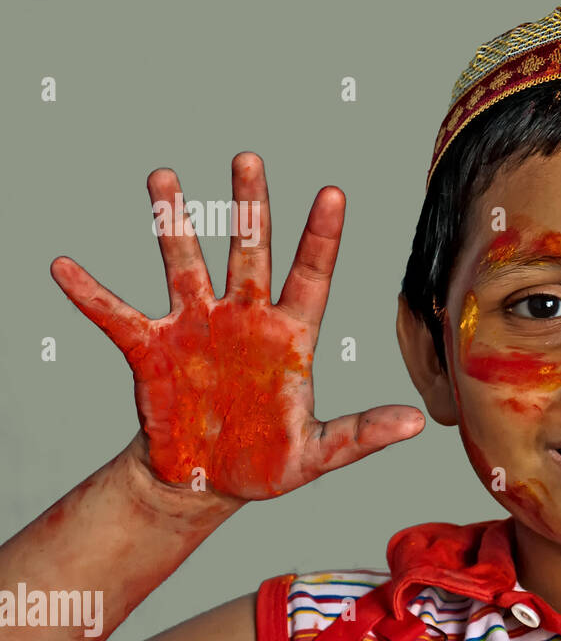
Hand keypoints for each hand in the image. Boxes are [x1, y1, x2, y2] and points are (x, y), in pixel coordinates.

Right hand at [51, 153, 424, 500]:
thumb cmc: (267, 464)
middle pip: (250, 251)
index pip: (311, 275)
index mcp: (290, 337)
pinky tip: (63, 267)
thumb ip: (363, 434)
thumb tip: (417, 422)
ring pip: (185, 264)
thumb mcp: (318, 454)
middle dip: (249, 206)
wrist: (206, 483)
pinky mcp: (153, 349)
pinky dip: (91, 295)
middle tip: (248, 157)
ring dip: (173, 223)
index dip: (321, 236)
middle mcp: (244, 319)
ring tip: (163, 177)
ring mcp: (197, 328)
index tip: (332, 192)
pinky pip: (117, 316)